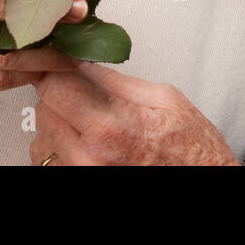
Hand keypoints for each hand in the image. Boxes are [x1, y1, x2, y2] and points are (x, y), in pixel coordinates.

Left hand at [29, 62, 240, 165]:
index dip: (59, 69)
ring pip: (41, 138)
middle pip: (43, 110)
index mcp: (110, 127)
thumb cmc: (192, 149)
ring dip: (57, 125)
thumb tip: (83, 62)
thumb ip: (115, 81)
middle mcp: (89, 156)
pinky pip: (48, 162)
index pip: (54, 85)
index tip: (65, 64)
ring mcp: (81, 174)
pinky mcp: (78, 182)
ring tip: (89, 123)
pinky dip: (61, 149)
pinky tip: (86, 144)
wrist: (203, 180)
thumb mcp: (163, 98)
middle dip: (59, 95)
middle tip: (84, 93)